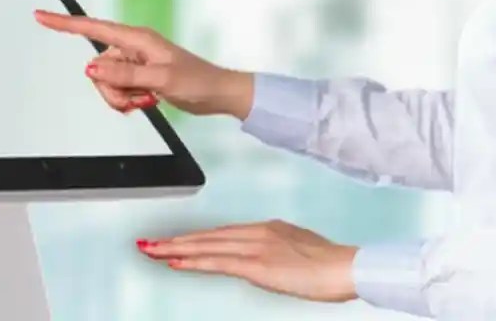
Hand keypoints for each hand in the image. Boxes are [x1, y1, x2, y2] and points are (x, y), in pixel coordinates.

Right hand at [33, 9, 254, 117]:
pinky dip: (127, 100)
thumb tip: (92, 68)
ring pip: (106, 82)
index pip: (93, 28)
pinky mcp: (139, 76)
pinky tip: (146, 102)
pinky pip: (118, 90)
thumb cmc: (196, 80)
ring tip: (146, 100)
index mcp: (137, 39)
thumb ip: (124, 75)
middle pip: (98, 68)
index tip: (42, 16)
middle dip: (111, 89)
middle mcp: (133, 47)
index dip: (65, 23)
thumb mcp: (160, 79)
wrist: (215, 93)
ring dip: (121, 97)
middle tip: (138, 98)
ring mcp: (135, 63)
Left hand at [136, 220, 358, 303]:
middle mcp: (257, 232)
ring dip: (175, 248)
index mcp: (268, 228)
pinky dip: (194, 260)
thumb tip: (270, 261)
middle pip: (208, 235)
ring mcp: (255, 246)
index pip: (222, 233)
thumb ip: (280, 252)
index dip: (197, 238)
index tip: (178, 241)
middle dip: (176, 240)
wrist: (345, 267)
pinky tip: (175, 262)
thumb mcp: (301, 252)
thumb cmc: (332, 265)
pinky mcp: (256, 264)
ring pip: (206, 245)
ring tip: (151, 250)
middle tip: (150, 243)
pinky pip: (217, 261)